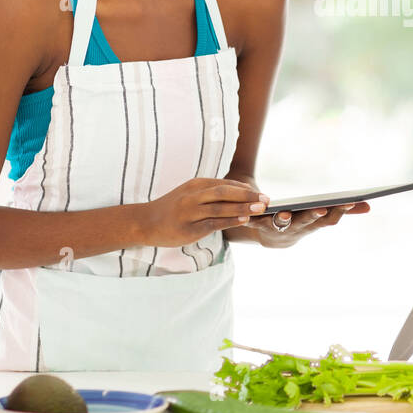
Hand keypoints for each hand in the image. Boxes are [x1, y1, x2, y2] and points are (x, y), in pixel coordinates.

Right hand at [139, 178, 268, 247]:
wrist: (146, 222)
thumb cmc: (174, 208)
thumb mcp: (190, 194)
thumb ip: (212, 194)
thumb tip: (241, 196)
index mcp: (195, 184)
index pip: (225, 184)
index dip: (245, 189)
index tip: (261, 193)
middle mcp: (193, 195)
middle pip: (225, 193)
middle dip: (248, 196)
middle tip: (266, 199)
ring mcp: (190, 212)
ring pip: (220, 208)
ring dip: (243, 208)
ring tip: (260, 210)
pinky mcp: (188, 228)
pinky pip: (213, 224)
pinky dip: (230, 221)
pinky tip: (244, 221)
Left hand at [242, 202, 371, 247]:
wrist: (273, 240)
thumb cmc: (303, 222)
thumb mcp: (323, 216)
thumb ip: (343, 211)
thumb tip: (369, 206)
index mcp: (314, 224)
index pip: (329, 219)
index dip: (339, 211)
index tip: (349, 200)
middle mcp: (298, 228)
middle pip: (307, 221)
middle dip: (313, 215)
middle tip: (320, 208)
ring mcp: (279, 228)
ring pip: (281, 223)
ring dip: (283, 220)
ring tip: (285, 213)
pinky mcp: (260, 224)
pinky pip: (256, 221)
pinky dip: (253, 217)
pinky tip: (253, 208)